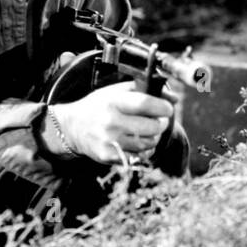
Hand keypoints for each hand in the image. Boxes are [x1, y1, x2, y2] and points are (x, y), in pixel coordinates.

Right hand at [46, 81, 174, 164]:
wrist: (73, 127)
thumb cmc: (99, 106)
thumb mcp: (116, 91)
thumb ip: (143, 90)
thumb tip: (173, 98)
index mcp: (113, 102)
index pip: (146, 104)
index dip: (163, 107)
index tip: (167, 108)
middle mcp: (111, 122)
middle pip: (152, 126)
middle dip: (161, 123)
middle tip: (159, 120)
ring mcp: (110, 141)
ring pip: (148, 143)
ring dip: (154, 137)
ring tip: (148, 130)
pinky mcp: (109, 157)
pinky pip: (139, 157)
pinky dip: (145, 150)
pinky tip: (140, 142)